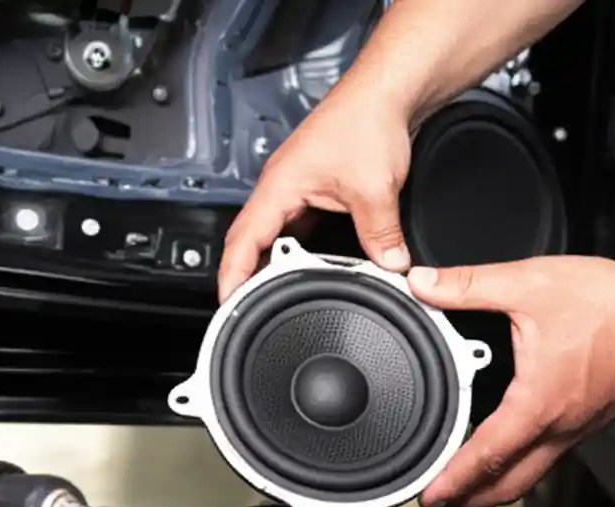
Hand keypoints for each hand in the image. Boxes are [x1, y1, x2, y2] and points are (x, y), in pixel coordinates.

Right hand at [217, 87, 414, 302]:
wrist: (386, 92)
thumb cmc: (367, 120)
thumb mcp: (374, 190)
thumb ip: (381, 236)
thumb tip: (388, 266)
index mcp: (279, 185)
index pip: (243, 240)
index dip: (232, 275)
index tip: (227, 303)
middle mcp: (281, 185)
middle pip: (250, 239)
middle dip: (245, 273)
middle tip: (245, 306)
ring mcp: (298, 186)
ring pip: (276, 233)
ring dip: (275, 260)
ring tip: (275, 292)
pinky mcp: (318, 186)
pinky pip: (300, 224)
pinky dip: (301, 247)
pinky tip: (313, 262)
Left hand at [410, 256, 614, 506]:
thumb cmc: (613, 305)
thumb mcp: (527, 284)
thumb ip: (468, 284)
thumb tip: (423, 283)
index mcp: (537, 404)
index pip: (485, 456)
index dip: (453, 480)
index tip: (429, 497)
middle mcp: (561, 426)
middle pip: (510, 484)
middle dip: (473, 500)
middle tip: (442, 504)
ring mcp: (581, 427)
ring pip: (533, 472)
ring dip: (499, 484)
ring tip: (472, 483)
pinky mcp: (595, 417)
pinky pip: (554, 452)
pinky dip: (526, 461)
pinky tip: (517, 442)